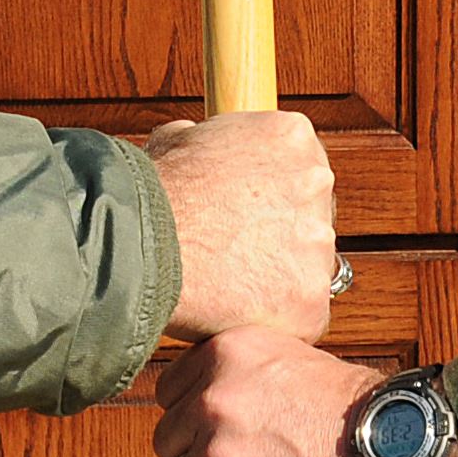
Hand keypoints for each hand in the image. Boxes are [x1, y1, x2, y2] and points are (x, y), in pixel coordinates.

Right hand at [143, 111, 336, 341]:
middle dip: (280, 235)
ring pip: (308, 268)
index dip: (270, 194)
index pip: (300, 167)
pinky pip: (302, 315)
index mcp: (292, 137)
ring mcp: (318, 242)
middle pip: (310, 216)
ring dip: (278, 279)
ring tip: (230, 283)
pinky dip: (274, 319)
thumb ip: (207, 139)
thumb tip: (196, 141)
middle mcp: (316, 182)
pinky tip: (238, 311)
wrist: (139, 244)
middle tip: (236, 251)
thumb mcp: (177, 138)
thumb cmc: (152, 194)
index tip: (247, 214)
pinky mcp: (310, 298)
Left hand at [153, 329, 457, 456]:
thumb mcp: (291, 358)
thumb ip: (242, 371)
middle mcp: (213, 399)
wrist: (401, 450)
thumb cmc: (355, 410)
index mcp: (225, 353)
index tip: (225, 432)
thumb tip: (202, 397)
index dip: (195, 418)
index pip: (169, 393)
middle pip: (169, 442)